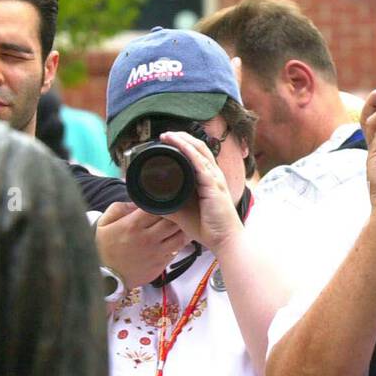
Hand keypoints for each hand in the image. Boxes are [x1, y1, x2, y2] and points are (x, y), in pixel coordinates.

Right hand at [95, 201, 190, 287]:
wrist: (105, 277)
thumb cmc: (104, 248)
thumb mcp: (104, 223)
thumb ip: (120, 208)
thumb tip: (138, 202)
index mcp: (133, 225)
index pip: (157, 207)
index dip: (163, 201)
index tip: (163, 201)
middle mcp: (147, 238)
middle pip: (173, 220)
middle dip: (177, 214)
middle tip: (177, 211)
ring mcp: (156, 252)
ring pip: (180, 236)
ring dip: (183, 228)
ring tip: (182, 223)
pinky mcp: (160, 264)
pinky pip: (178, 250)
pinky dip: (180, 242)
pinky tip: (177, 237)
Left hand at [159, 131, 242, 251]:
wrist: (224, 240)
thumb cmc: (209, 228)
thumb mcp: (183, 213)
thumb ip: (169, 205)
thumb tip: (151, 202)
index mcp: (209, 179)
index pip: (198, 154)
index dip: (184, 145)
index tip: (167, 142)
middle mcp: (213, 175)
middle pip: (199, 147)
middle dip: (182, 137)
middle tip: (164, 135)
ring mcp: (215, 178)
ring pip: (199, 150)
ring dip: (183, 140)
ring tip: (167, 135)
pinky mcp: (213, 185)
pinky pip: (200, 163)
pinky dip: (188, 151)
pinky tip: (178, 144)